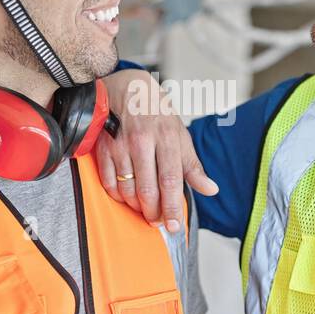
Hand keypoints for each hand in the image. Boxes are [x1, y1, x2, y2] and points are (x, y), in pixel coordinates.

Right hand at [96, 69, 218, 231]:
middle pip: (148, 189)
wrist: (127, 88)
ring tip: (145, 210)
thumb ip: (193, 166)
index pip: (171, 180)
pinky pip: (109, 182)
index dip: (172, 207)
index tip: (175, 226)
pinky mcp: (103, 148)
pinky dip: (119, 196)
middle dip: (154, 212)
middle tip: (159, 222)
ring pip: (127, 189)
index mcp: (167, 137)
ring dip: (137, 206)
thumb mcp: (180, 134)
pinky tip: (127, 197)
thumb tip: (211, 189)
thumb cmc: (157, 113)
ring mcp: (120, 145)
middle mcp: (143, 141)